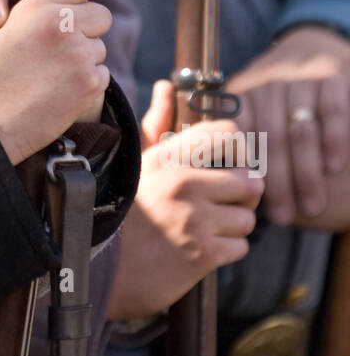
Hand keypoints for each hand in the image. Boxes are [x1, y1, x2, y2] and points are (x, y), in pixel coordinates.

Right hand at [0, 0, 110, 164]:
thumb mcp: (9, 26)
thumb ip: (43, 7)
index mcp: (39, 5)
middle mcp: (62, 24)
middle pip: (101, 14)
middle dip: (87, 29)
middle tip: (60, 47)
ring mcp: (79, 54)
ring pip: (100, 47)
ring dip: (83, 58)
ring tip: (52, 73)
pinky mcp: (90, 82)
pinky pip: (102, 73)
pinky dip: (86, 82)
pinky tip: (60, 89)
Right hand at [107, 100, 263, 319]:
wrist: (105, 269)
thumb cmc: (124, 211)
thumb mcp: (137, 164)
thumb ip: (156, 124)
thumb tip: (167, 86)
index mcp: (166, 157)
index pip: (228, 133)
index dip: (237, 150)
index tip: (229, 164)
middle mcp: (183, 183)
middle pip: (250, 180)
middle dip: (241, 195)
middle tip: (222, 202)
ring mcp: (194, 220)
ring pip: (248, 217)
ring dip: (233, 225)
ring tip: (209, 227)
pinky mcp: (203, 254)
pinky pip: (241, 246)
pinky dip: (227, 249)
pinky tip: (204, 248)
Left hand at [226, 26, 349, 224]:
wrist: (313, 44)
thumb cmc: (276, 93)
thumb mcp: (249, 103)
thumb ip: (231, 133)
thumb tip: (211, 178)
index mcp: (241, 94)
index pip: (239, 136)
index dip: (244, 173)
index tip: (249, 205)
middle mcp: (267, 84)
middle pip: (270, 140)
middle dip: (278, 183)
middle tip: (285, 217)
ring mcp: (300, 79)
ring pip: (301, 131)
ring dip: (307, 173)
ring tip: (312, 207)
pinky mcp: (331, 76)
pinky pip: (332, 113)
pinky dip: (334, 141)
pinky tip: (334, 168)